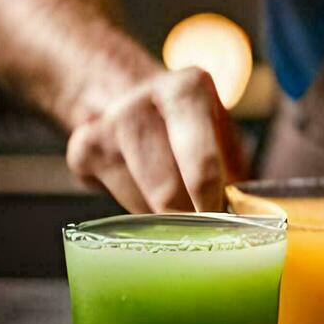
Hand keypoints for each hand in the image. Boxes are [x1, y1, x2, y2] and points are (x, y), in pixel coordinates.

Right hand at [66, 68, 246, 212]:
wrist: (137, 102)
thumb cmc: (193, 129)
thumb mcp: (223, 137)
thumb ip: (233, 172)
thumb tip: (242, 217)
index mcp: (188, 88)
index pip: (202, 163)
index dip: (210, 205)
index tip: (219, 229)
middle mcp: (142, 99)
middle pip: (166, 187)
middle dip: (187, 219)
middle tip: (202, 235)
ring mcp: (107, 123)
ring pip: (140, 200)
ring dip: (162, 219)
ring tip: (178, 213)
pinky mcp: (81, 148)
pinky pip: (116, 200)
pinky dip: (137, 210)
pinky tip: (148, 196)